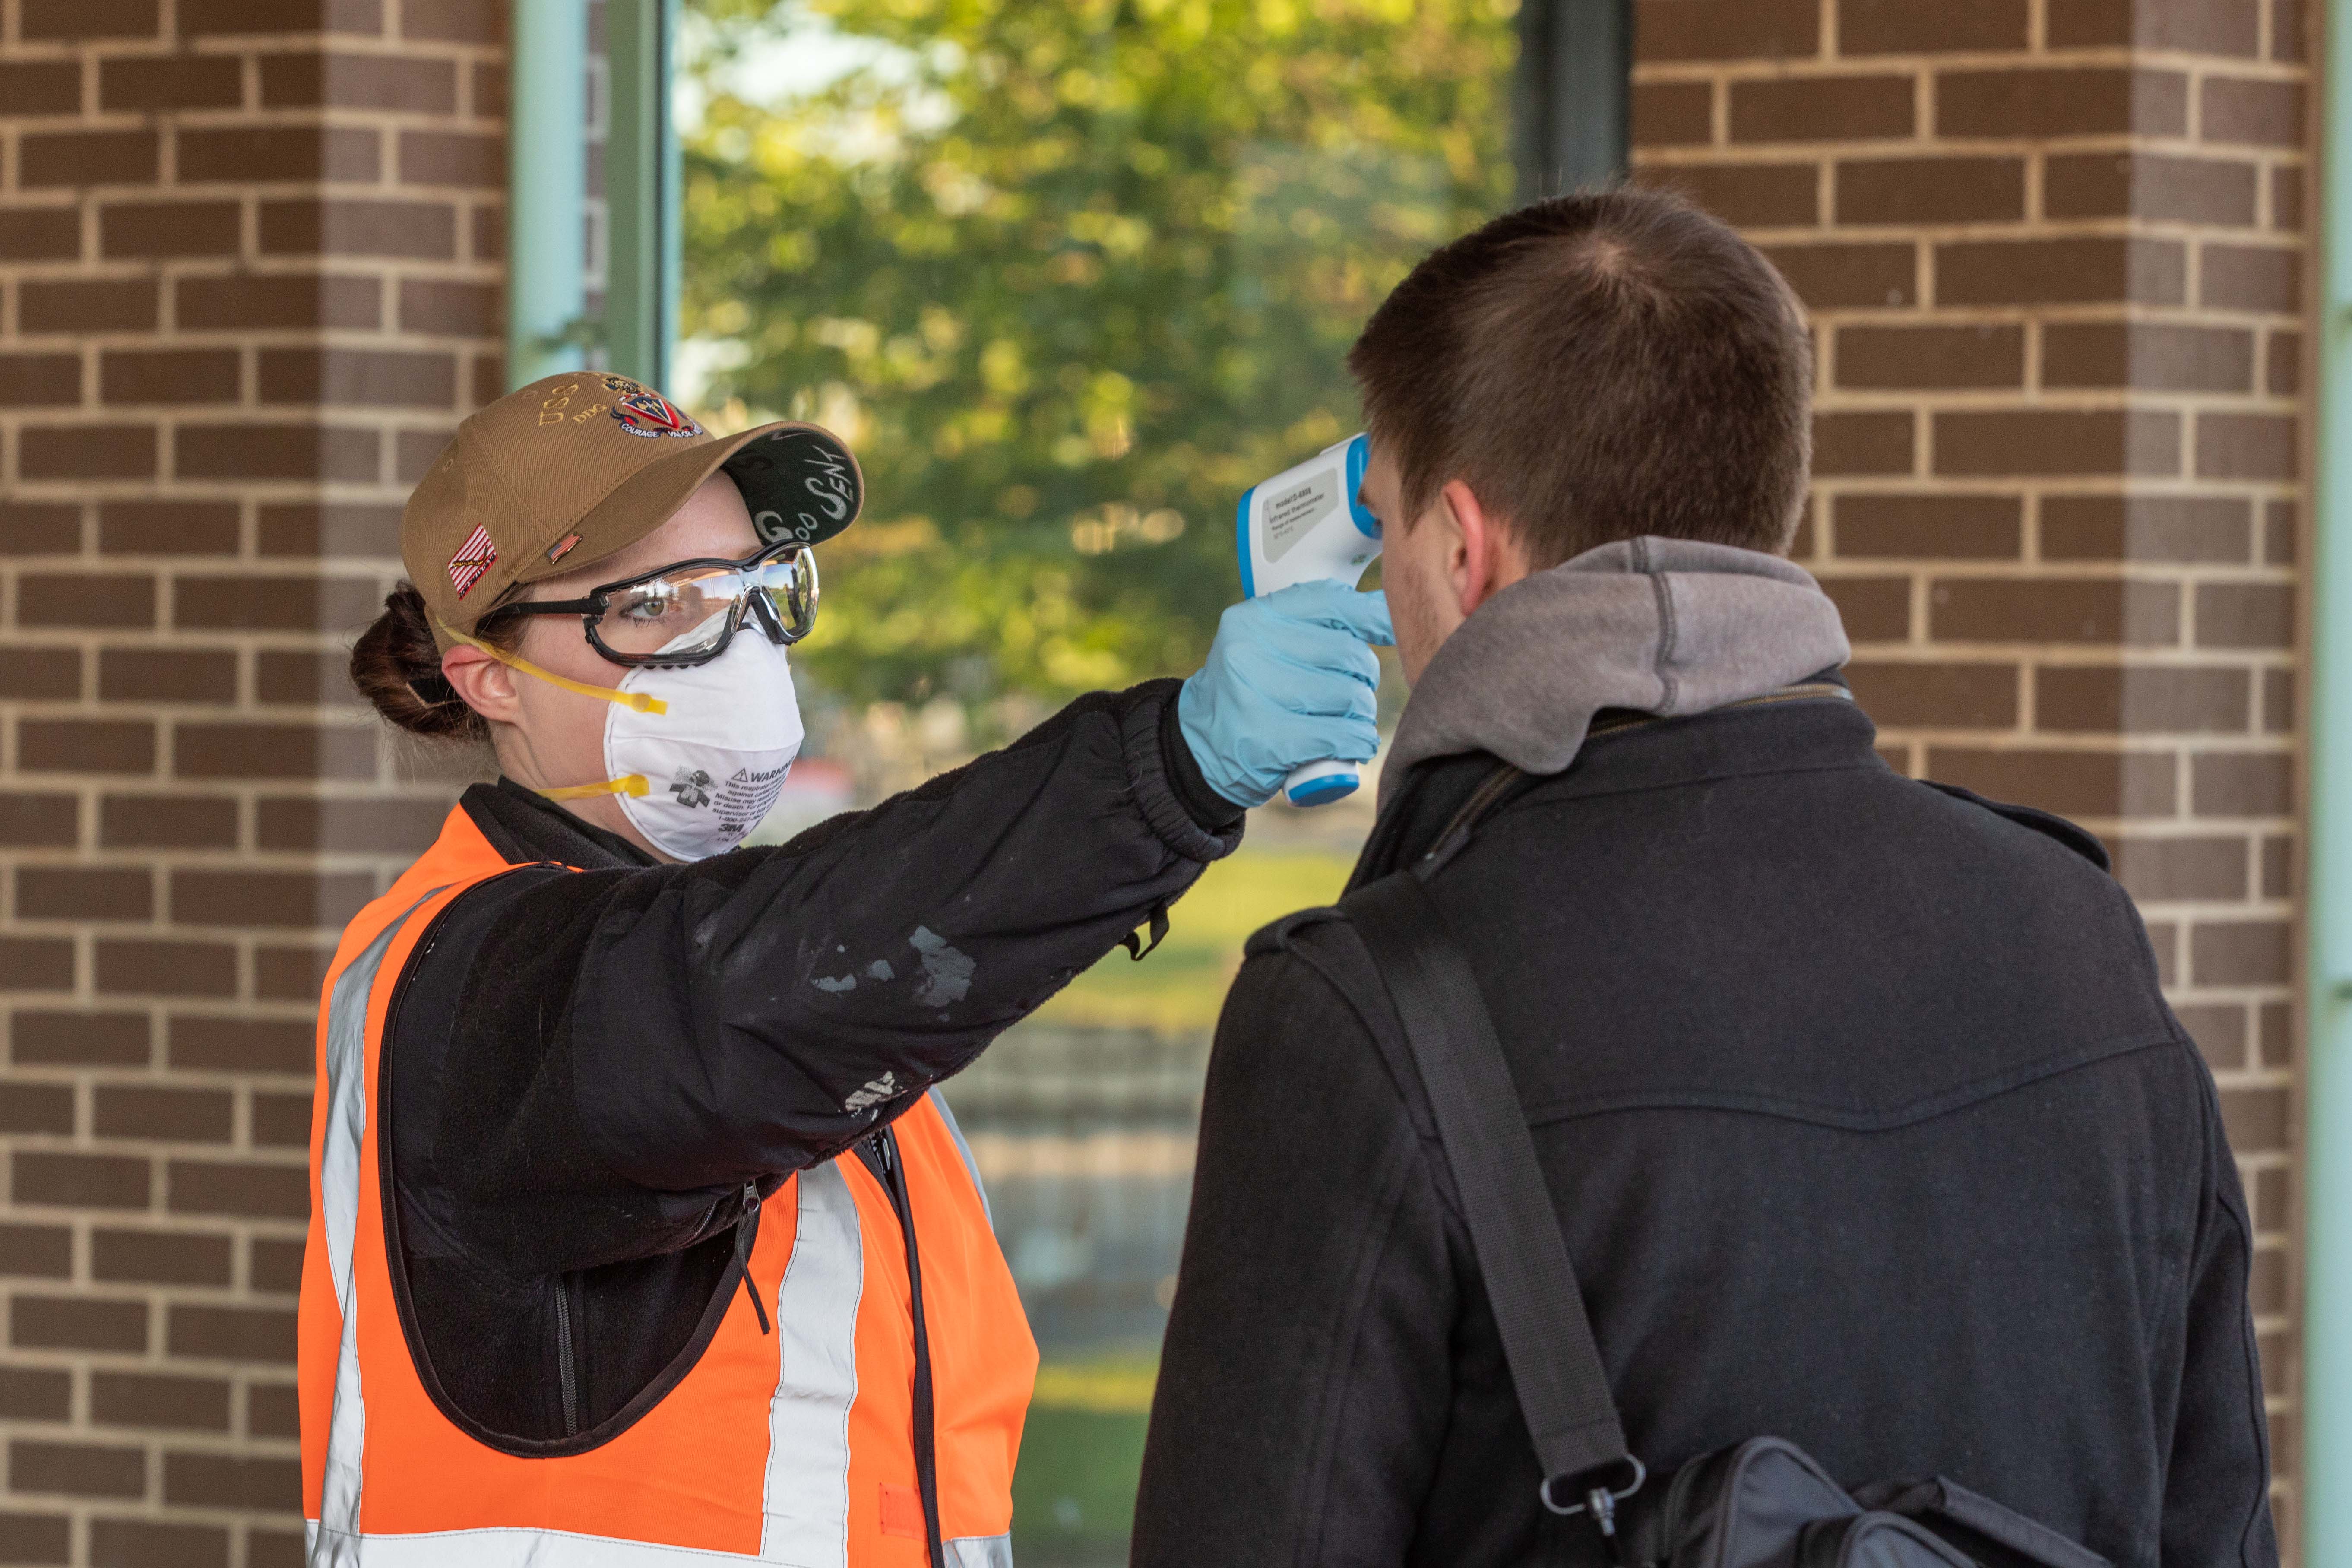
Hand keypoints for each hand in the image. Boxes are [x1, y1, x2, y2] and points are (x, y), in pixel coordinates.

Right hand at [1178, 583, 1392, 808]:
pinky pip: (1340, 735)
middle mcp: (1248, 650)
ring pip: (1350, 696)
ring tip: (1349, 723)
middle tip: (1354, 695)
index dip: (1373, 616)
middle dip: (1365, 679)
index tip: (1391, 631)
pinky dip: (1358, 742)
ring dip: (1363, 715)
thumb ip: (1316, 625)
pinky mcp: (1266, 741)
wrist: (1198, 747)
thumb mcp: (1268, 645)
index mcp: (1252, 618)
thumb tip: (1388, 608)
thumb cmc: (1249, 691)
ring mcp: (1254, 696)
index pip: (1332, 601)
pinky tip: (1355, 745)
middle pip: (1349, 654)